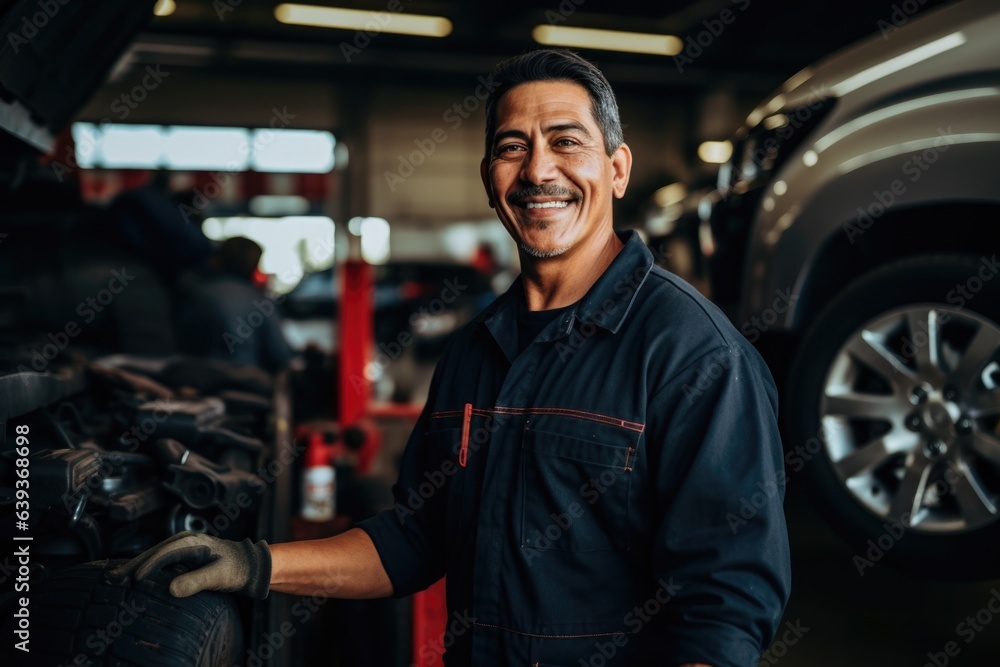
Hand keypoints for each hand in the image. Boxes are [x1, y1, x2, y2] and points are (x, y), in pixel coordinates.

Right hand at [112, 531, 271, 598]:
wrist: (248, 565)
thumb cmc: (236, 568)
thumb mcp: (219, 576)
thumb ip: (197, 581)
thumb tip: (172, 589)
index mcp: (191, 542)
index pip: (164, 554)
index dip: (149, 567)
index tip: (134, 581)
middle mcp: (183, 541)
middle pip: (152, 553)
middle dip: (132, 565)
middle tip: (113, 580)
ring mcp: (181, 547)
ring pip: (152, 556)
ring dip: (135, 567)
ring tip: (116, 580)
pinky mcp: (180, 556)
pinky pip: (158, 560)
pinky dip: (144, 568)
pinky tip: (133, 577)